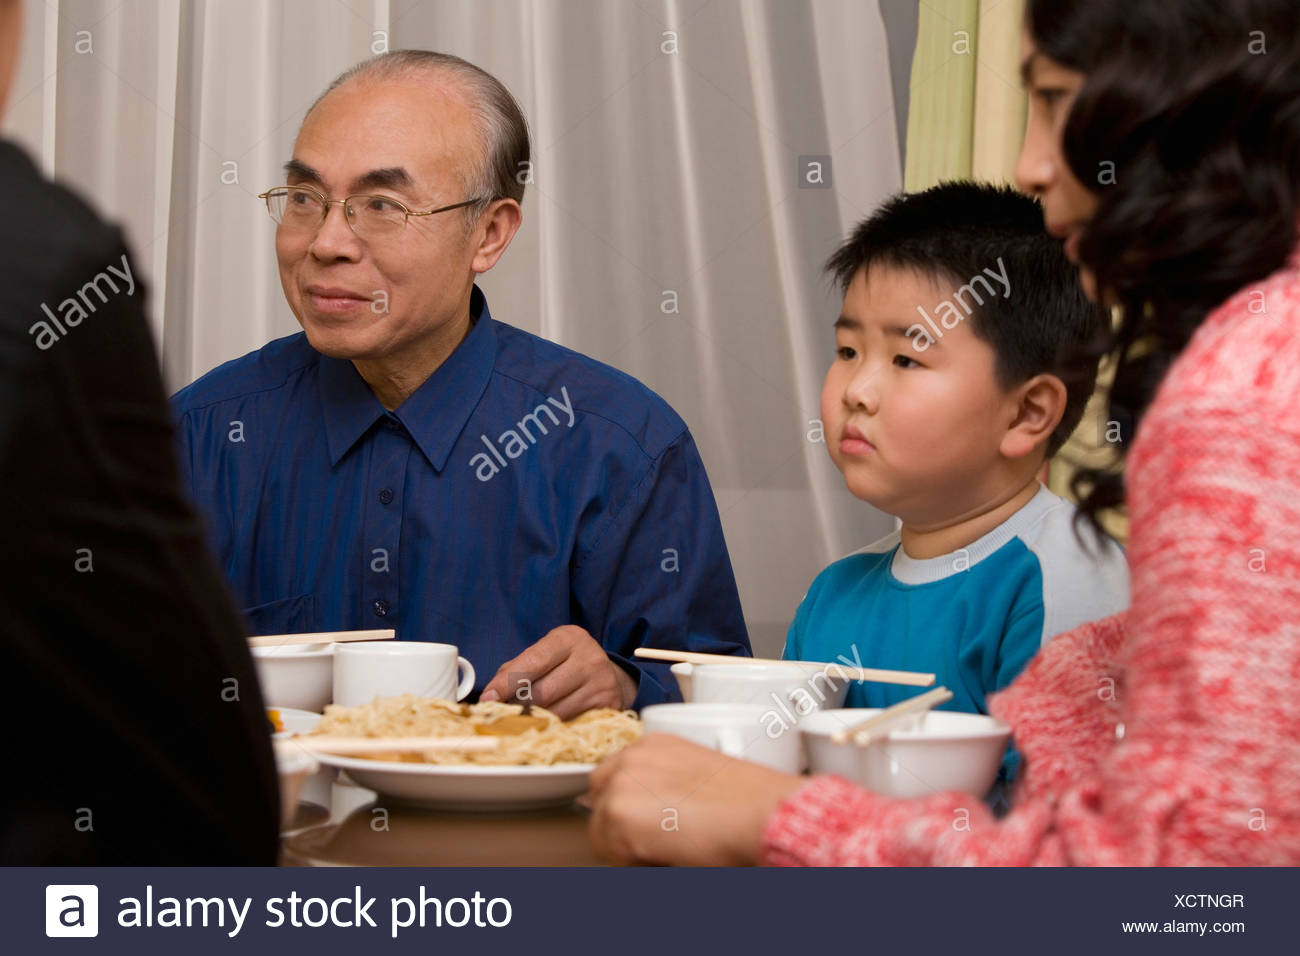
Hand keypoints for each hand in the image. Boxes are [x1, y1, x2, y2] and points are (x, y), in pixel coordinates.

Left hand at [480, 625, 637, 718]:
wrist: (608, 675)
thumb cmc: (565, 664)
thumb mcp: (544, 654)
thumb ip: (516, 669)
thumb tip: (490, 696)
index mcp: (568, 638)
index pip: (533, 661)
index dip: (507, 682)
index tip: (487, 699)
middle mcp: (589, 658)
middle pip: (542, 691)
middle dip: (516, 706)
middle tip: (501, 716)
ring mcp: (602, 683)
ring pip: (554, 712)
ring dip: (533, 720)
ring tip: (523, 721)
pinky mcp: (608, 705)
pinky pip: (571, 724)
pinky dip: (553, 728)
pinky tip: (547, 726)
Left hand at [587, 734, 805, 864]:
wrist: (762, 813)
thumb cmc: (746, 803)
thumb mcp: (696, 779)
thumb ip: (662, 787)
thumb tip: (646, 816)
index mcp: (653, 745)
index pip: (613, 777)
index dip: (627, 807)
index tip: (644, 826)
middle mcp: (632, 757)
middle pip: (599, 800)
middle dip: (618, 826)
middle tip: (654, 844)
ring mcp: (621, 784)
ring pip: (602, 831)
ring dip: (626, 848)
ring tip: (668, 850)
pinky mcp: (619, 815)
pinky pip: (610, 854)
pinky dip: (633, 865)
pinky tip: (668, 857)